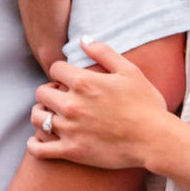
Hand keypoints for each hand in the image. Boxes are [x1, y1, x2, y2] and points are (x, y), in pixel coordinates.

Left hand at [28, 40, 178, 173]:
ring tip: (51, 116)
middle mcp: (72, 104)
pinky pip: (39, 149)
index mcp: (84, 82)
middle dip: (50, 92)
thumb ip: (104, 52)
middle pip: (41, 92)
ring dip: (41, 114)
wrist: (155, 140)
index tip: (68, 79)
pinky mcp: (71, 151)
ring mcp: (69, 129)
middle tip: (61, 97)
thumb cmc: (146, 104)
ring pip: (37, 118)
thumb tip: (83, 39)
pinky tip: (39, 141)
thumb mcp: (130, 71)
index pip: (55, 69)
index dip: (61, 72)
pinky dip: (34, 145)